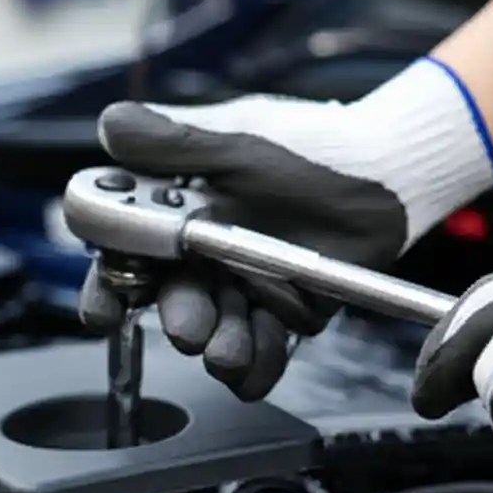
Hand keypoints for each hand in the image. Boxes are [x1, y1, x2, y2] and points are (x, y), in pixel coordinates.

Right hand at [83, 58, 492, 399]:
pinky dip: (258, 364)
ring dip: (219, 346)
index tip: (104, 311)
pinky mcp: (283, 311)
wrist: (389, 177)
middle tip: (190, 329)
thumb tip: (109, 126)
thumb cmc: (312, 149)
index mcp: (179, 207)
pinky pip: (261, 351)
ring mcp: (243, 284)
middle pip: (172, 299)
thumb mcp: (240, 141)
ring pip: (216, 331)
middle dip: (178, 317)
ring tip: (230, 350)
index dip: (108, 284)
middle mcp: (204, 251)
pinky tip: (258, 366)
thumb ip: (175, 143)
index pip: (126, 251)